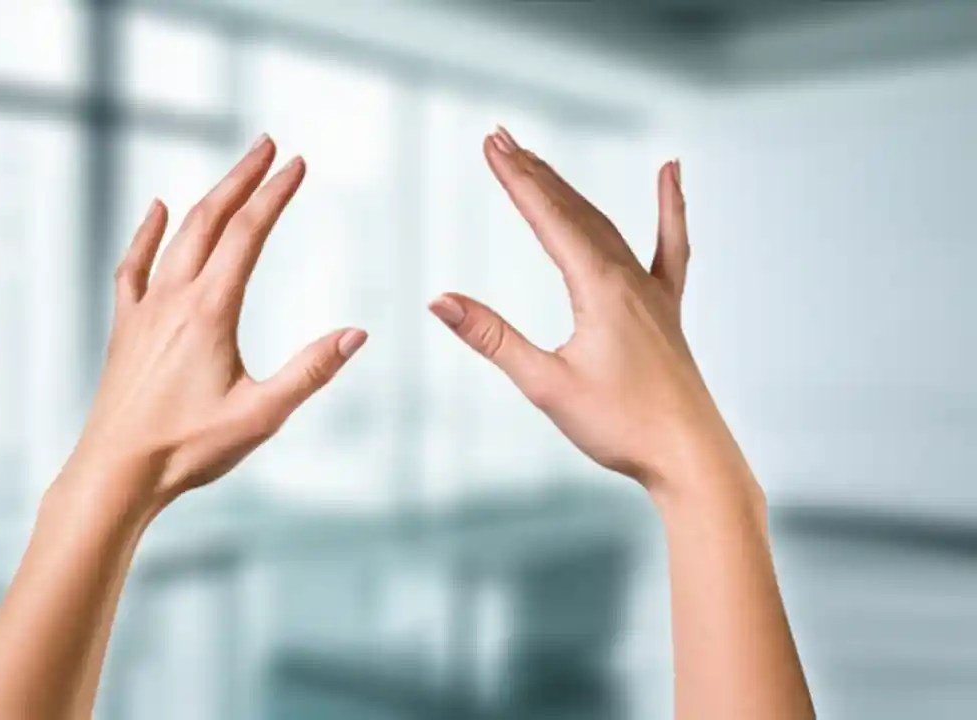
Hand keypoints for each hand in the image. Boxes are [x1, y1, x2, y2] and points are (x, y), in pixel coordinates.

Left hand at [66, 135, 365, 509]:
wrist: (116, 471)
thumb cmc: (188, 449)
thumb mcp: (261, 416)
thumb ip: (310, 372)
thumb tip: (356, 334)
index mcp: (210, 312)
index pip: (248, 234)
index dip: (275, 194)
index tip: (298, 164)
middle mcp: (174, 298)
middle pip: (211, 219)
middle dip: (243, 178)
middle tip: (268, 145)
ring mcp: (145, 309)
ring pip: (177, 235)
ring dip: (208, 198)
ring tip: (233, 174)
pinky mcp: (127, 327)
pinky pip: (134, 265)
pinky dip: (147, 232)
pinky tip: (155, 210)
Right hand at [430, 127, 735, 494]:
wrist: (690, 457)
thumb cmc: (621, 426)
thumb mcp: (546, 384)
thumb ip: (494, 338)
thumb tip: (439, 301)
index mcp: (601, 289)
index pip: (549, 219)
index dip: (516, 179)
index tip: (490, 144)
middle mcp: (629, 279)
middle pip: (575, 211)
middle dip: (535, 173)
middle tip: (501, 138)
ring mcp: (653, 292)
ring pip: (607, 225)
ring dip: (570, 191)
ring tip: (539, 163)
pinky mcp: (666, 311)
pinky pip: (668, 247)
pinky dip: (669, 207)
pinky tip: (670, 172)